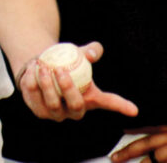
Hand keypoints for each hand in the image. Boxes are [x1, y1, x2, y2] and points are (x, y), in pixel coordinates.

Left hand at [19, 42, 137, 121]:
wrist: (41, 66)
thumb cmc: (65, 62)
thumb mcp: (78, 53)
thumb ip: (90, 51)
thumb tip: (92, 53)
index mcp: (90, 97)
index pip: (109, 102)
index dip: (121, 106)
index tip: (134, 110)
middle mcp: (75, 110)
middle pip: (76, 106)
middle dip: (68, 89)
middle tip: (61, 70)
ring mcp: (56, 114)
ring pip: (52, 106)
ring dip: (47, 86)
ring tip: (43, 67)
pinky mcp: (38, 111)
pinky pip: (34, 100)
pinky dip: (32, 84)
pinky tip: (32, 69)